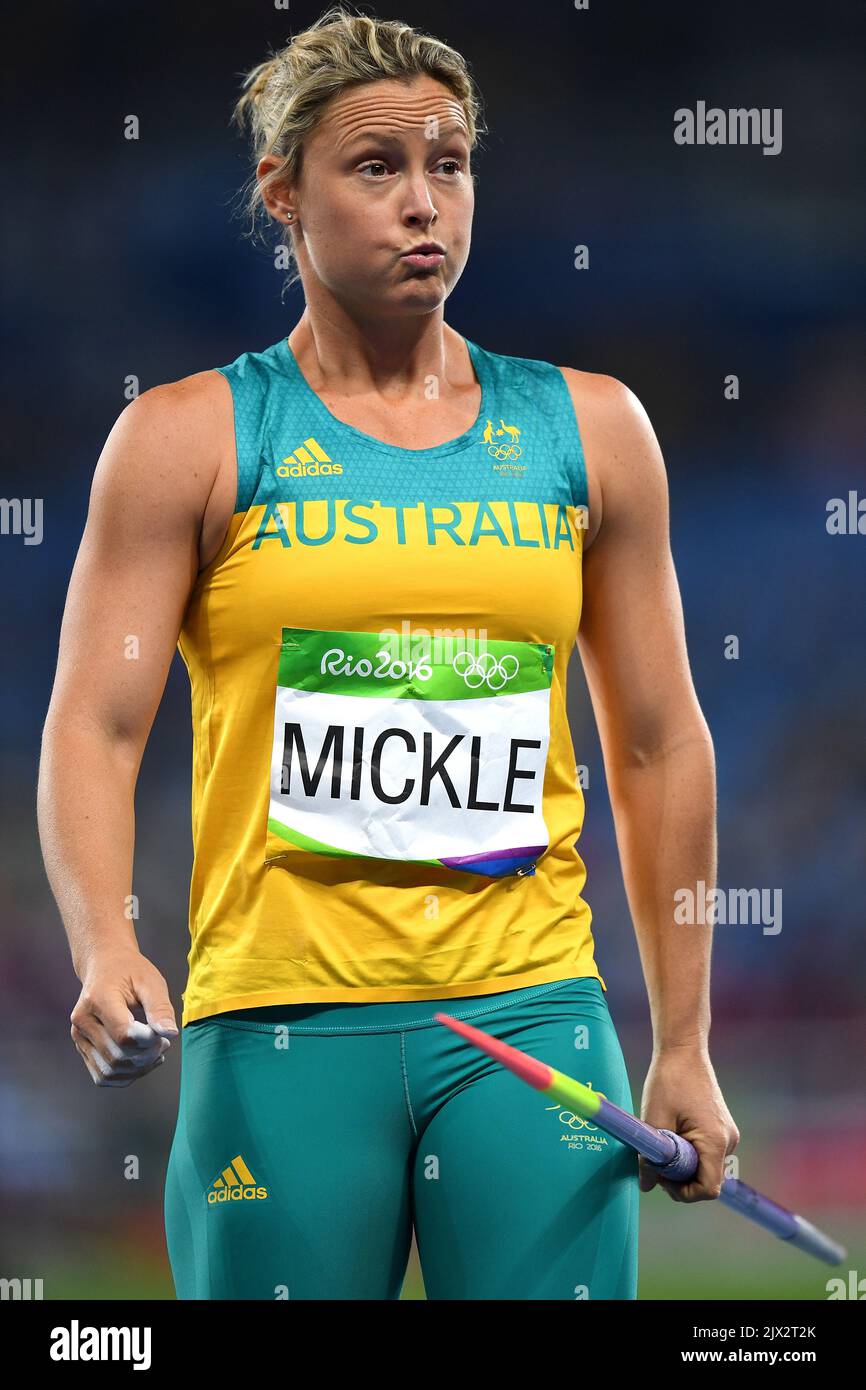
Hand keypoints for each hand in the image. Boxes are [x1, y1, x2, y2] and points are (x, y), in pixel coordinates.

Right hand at [70, 947, 178, 1086]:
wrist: (104, 966)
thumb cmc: (130, 972)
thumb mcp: (151, 981)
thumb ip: (160, 1008)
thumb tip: (170, 1033)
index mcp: (98, 999)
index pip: (124, 1035)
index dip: (149, 1042)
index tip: (164, 1035)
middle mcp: (82, 1020)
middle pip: (117, 1056)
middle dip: (147, 1056)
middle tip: (164, 1043)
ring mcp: (79, 1036)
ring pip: (109, 1071)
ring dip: (137, 1070)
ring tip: (155, 1052)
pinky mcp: (82, 1047)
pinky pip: (102, 1075)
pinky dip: (126, 1075)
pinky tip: (143, 1061)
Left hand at [638, 1044, 738, 1201]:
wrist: (684, 1049)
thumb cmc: (669, 1080)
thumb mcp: (653, 1120)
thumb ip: (650, 1157)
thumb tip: (646, 1186)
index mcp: (715, 1142)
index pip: (708, 1189)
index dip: (683, 1192)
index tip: (661, 1179)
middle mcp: (728, 1141)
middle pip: (707, 1179)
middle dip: (680, 1179)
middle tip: (655, 1162)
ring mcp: (727, 1133)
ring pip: (706, 1166)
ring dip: (683, 1164)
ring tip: (662, 1143)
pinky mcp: (721, 1127)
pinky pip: (707, 1152)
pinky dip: (689, 1152)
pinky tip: (672, 1134)